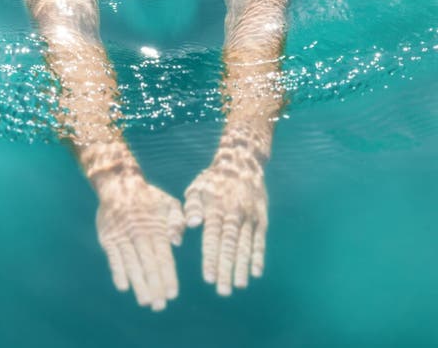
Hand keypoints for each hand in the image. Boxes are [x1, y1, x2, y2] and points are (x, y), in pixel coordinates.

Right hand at [95, 168, 184, 310]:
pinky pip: (113, 257)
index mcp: (157, 227)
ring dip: (138, 284)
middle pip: (149, 264)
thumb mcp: (169, 203)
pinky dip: (118, 272)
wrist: (120, 183)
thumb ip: (177, 221)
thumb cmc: (149, 198)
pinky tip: (123, 287)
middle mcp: (140, 233)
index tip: (173, 294)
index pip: (164, 257)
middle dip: (155, 286)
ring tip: (145, 301)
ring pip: (132, 264)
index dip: (168, 276)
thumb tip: (178, 242)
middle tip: (160, 306)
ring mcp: (122, 235)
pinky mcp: (108, 237)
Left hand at [183, 132, 267, 294]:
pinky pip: (260, 239)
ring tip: (238, 285)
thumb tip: (190, 225)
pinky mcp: (261, 218)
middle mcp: (234, 212)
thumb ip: (190, 208)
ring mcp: (249, 216)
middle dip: (226, 268)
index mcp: (216, 206)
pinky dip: (259, 256)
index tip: (208, 278)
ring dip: (242, 266)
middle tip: (222, 290)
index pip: (212, 237)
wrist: (241, 162)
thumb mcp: (196, 189)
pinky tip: (256, 272)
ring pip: (246, 244)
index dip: (211, 257)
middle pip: (230, 244)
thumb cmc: (212, 181)